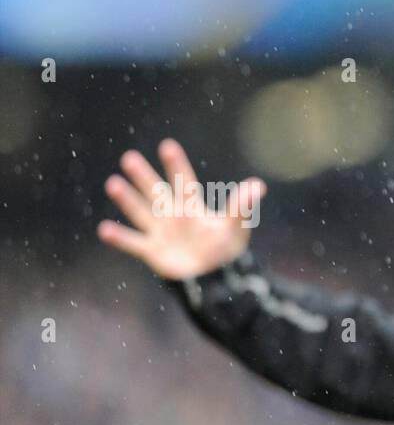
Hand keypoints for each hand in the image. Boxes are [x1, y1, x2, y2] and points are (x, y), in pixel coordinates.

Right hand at [99, 138, 265, 279]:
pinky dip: (119, 238)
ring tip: (113, 183)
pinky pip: (133, 243)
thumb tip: (258, 185)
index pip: (183, 181)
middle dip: (144, 177)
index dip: (176, 165)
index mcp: (192, 207)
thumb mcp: (235, 227)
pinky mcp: (152, 251)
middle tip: (129, 158)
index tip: (167, 146)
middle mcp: (173, 215)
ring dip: (127, 199)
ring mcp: (160, 232)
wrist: (216, 279)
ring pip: (140, 212)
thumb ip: (242, 206)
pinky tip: (104, 229)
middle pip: (155, 192)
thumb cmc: (226, 250)